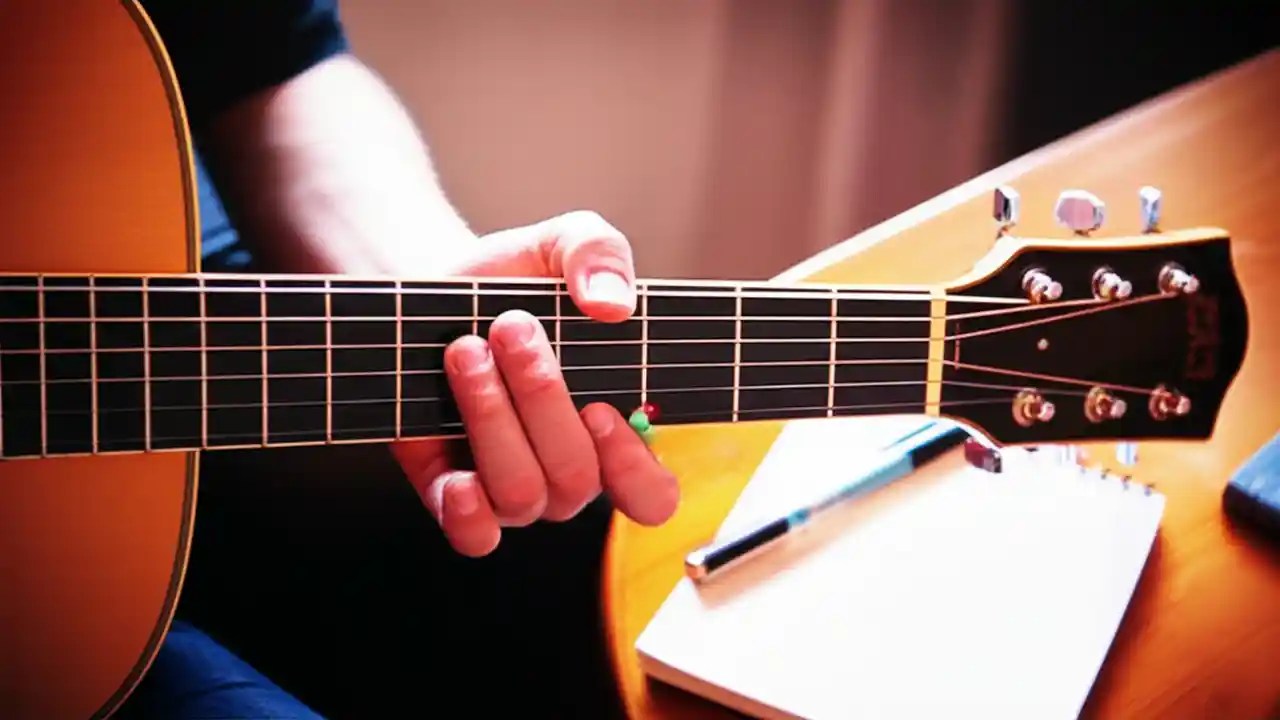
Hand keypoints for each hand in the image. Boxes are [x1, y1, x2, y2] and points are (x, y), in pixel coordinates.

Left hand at [390, 211, 679, 555]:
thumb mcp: (565, 242)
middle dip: (542, 398)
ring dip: (493, 419)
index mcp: (614, 430)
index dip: (633, 469)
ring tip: (466, 351)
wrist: (436, 283)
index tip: (602, 408)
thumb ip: (600, 254)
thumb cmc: (516, 275)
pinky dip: (468, 512)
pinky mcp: (452, 490)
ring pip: (522, 493)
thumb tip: (612, 304)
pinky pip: (473, 535)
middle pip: (576, 479)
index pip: (651, 496)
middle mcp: (568, 472)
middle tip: (511, 329)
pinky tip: (459, 476)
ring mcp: (512, 487)